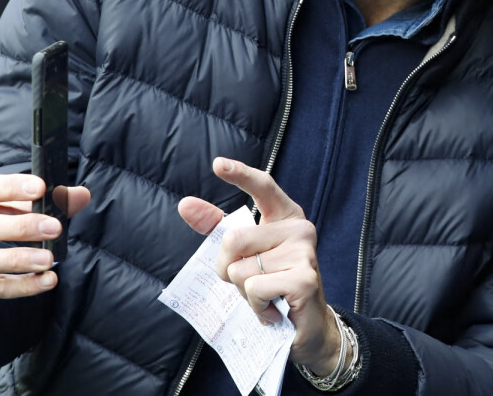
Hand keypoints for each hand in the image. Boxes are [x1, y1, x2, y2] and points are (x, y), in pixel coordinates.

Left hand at [178, 158, 341, 374]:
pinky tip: (275, 310)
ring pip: (241, 270)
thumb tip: (185, 204)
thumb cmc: (273, 286)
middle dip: (228, 270)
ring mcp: (304, 253)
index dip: (240, 173)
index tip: (217, 164)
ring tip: (268, 298)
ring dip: (244, 293)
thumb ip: (217, 229)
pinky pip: (254, 288)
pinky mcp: (305, 279)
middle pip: (234, 239)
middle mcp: (300, 228)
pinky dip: (256, 306)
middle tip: (252, 284)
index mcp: (286, 216)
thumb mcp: (245, 256)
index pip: (263, 186)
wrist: (306, 328)